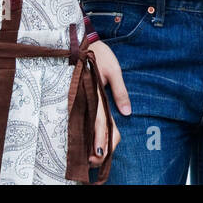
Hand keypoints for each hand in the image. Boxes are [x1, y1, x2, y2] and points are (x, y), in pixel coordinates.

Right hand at [87, 41, 126, 162]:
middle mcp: (84, 99)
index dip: (101, 138)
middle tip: (97, 161)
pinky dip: (84, 130)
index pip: (100, 122)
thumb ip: (120, 92)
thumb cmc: (98, 55)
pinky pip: (80, 117)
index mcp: (94, 93)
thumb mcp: (113, 71)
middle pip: (92, 128)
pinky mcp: (75, 97)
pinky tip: (86, 139)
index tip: (102, 153)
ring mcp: (78, 99)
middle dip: (96, 145)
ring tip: (92, 157)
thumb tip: (127, 113)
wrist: (79, 42)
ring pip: (84, 124)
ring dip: (89, 140)